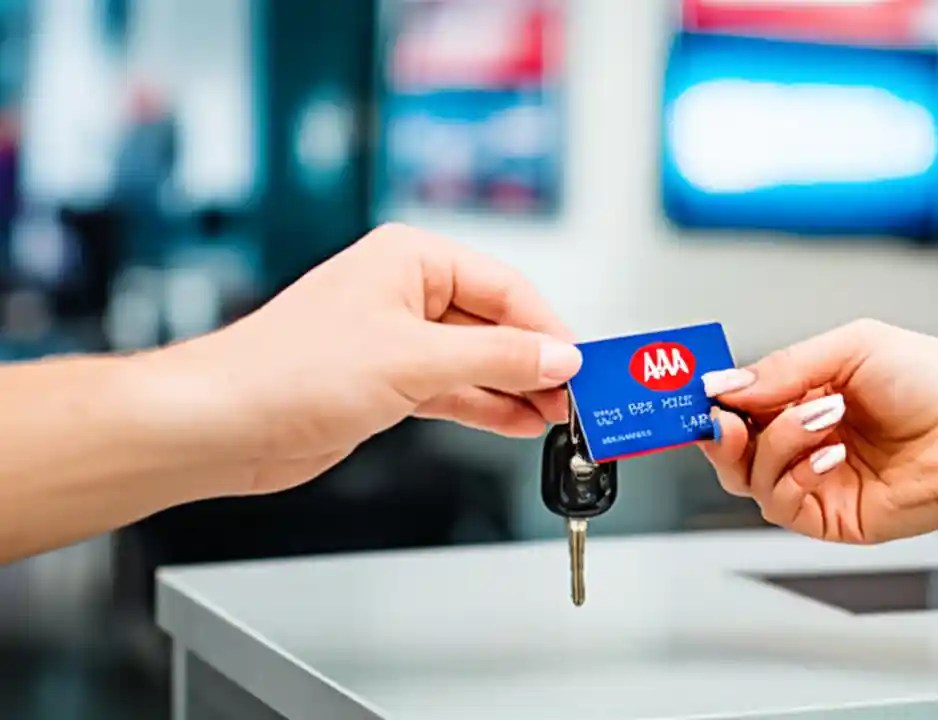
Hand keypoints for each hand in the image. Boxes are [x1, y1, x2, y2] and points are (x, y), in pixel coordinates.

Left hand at [155, 224, 580, 494]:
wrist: (223, 425)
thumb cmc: (286, 371)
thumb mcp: (414, 360)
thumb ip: (498, 359)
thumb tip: (558, 358)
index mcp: (410, 259)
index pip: (505, 287)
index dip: (548, 328)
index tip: (582, 363)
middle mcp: (405, 293)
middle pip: (495, 324)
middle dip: (537, 362)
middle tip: (579, 396)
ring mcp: (397, 341)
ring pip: (478, 361)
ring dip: (518, 389)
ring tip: (560, 415)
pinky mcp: (388, 384)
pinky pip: (455, 390)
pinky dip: (488, 407)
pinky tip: (520, 421)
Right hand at [700, 320, 937, 542]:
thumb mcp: (851, 348)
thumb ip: (780, 368)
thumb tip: (722, 385)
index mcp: (812, 397)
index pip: (743, 404)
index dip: (714, 401)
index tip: (692, 391)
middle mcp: (811, 442)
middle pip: (733, 449)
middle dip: (720, 431)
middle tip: (719, 415)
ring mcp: (821, 482)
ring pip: (750, 477)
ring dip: (772, 442)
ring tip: (819, 414)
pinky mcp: (834, 518)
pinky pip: (782, 503)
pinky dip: (794, 472)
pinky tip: (828, 450)